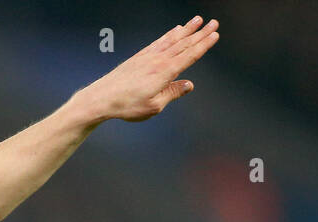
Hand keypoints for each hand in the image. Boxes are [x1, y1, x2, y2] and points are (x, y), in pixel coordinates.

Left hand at [74, 16, 220, 123]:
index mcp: (165, 72)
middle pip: (184, 44)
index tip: (215, 34)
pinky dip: (169, 35)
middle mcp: (158, 60)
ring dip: (187, 29)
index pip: (190, 55)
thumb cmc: (127, 106)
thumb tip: (188, 84)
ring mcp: (148, 56)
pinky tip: (175, 31)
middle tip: (214, 22)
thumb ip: (173, 93)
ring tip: (197, 20)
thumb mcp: (154, 106)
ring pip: (172, 39)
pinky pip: (159, 42)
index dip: (204, 45)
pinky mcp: (140, 57)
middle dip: (200, 33)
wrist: (102, 98)